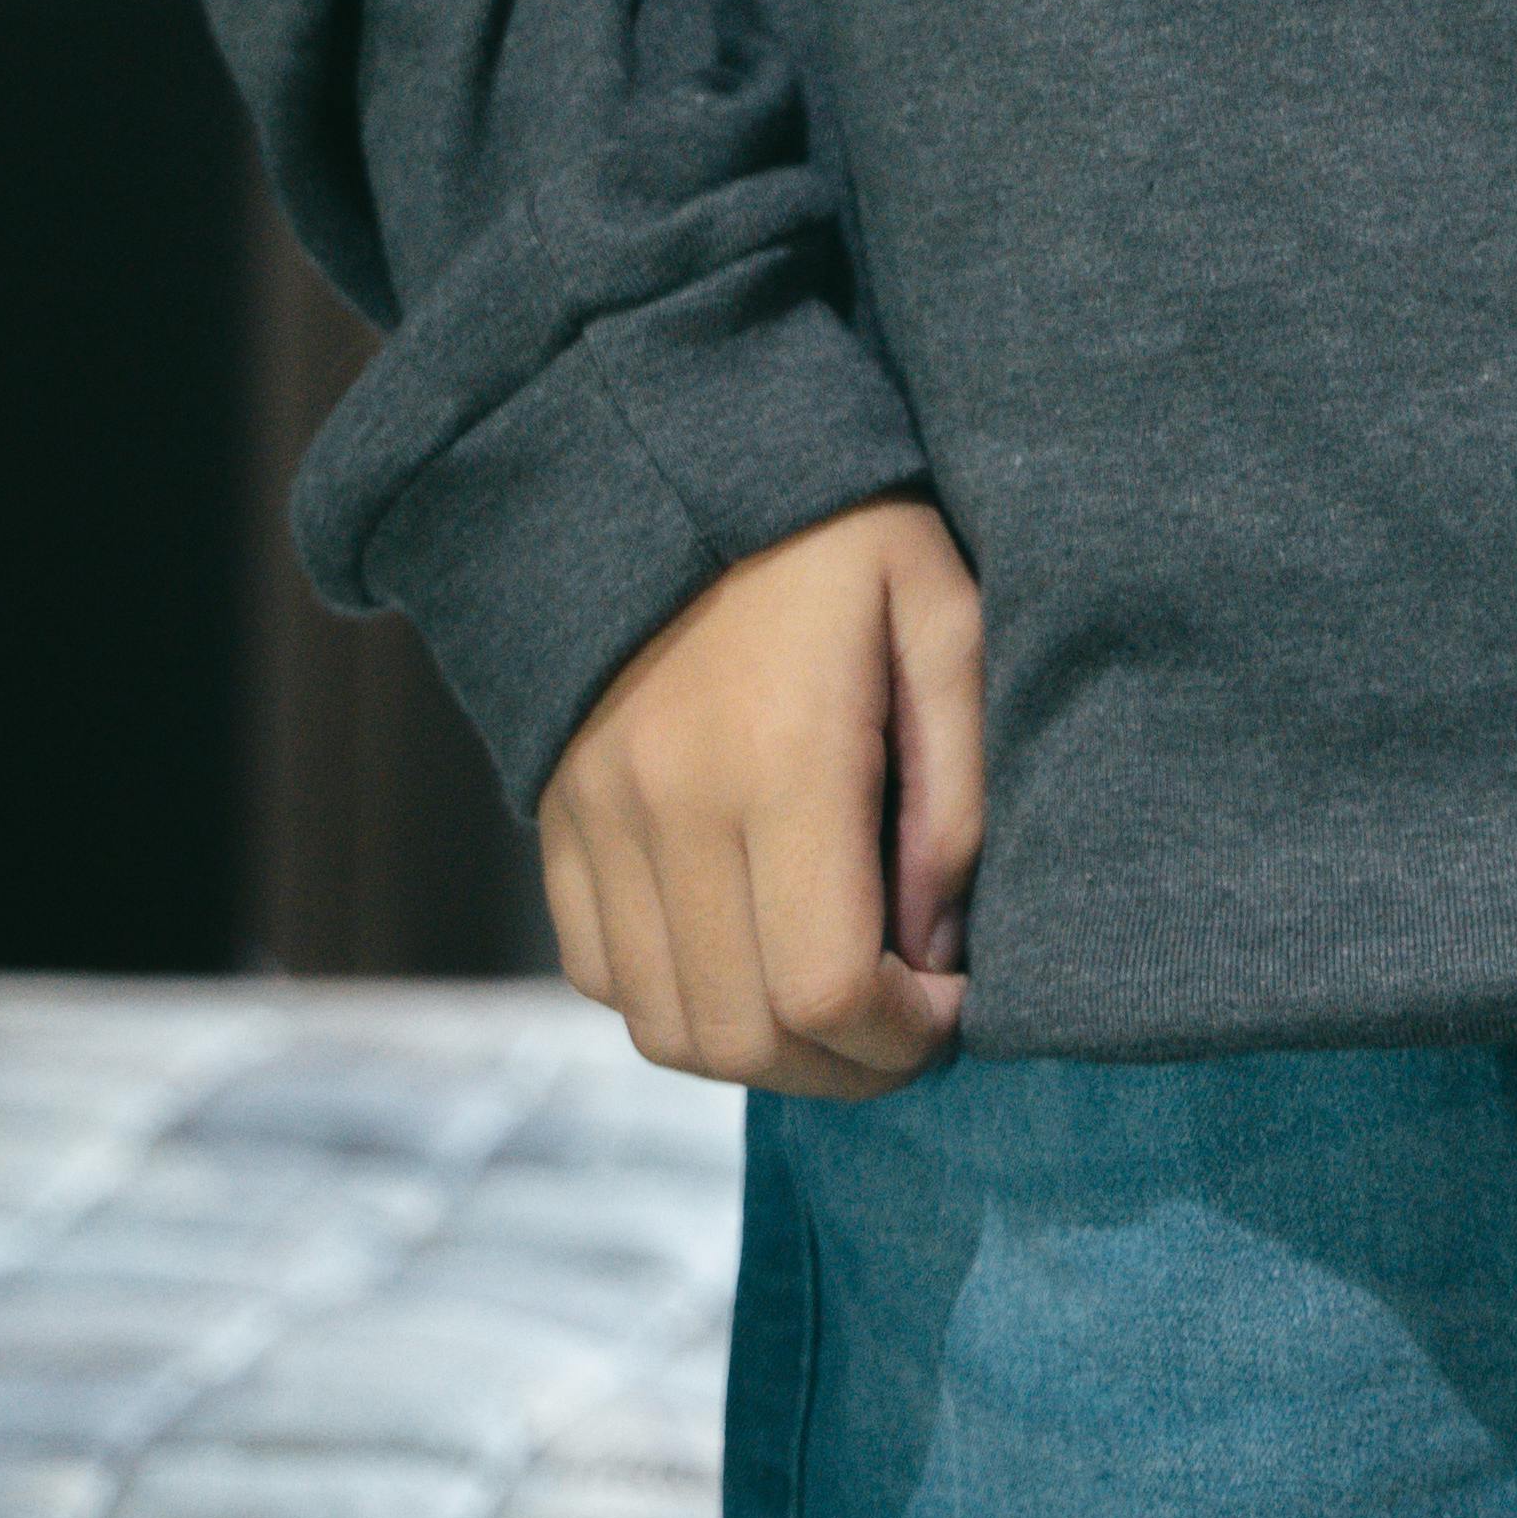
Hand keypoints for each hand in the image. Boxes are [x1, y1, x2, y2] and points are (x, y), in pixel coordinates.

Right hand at [538, 495, 981, 1097]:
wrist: (673, 449)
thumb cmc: (841, 530)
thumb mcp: (943, 614)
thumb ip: (959, 790)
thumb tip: (940, 949)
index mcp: (781, 755)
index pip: (824, 986)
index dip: (903, 1037)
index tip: (957, 1004)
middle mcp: (670, 802)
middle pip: (742, 1036)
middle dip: (845, 1069)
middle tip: (909, 1026)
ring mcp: (598, 815)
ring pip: (664, 1027)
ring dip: (760, 1053)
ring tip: (835, 1001)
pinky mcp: (556, 815)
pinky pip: (600, 972)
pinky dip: (678, 1002)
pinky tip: (749, 953)